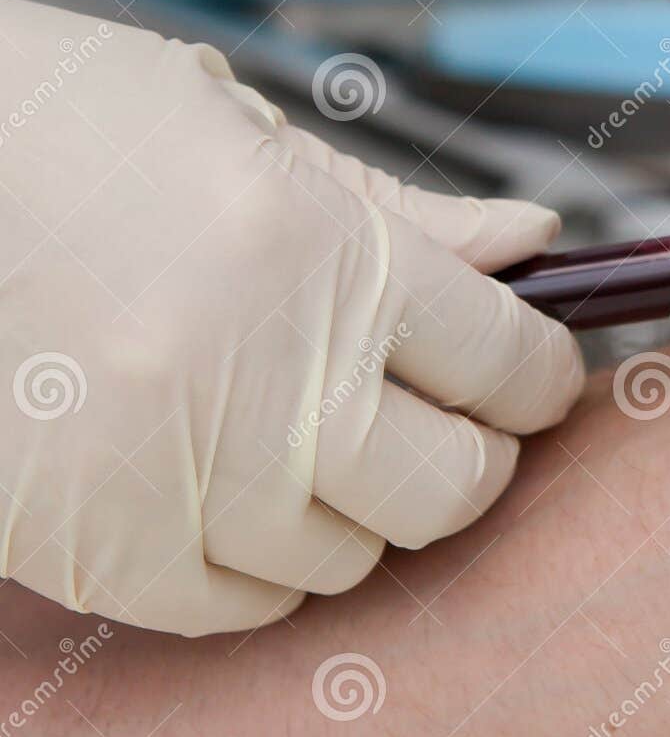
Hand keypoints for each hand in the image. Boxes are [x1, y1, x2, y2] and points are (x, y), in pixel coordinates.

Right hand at [0, 0, 582, 635]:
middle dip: (475, 457)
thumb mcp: (245, 134)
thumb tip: (535, 244)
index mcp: (314, 252)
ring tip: (322, 445)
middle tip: (450, 423)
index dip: (541, 373)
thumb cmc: (61, 131)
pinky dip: (265, 564)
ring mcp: (171, 475)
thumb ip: (403, 212)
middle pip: (455, 485)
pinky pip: (242, 605)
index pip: (506, 358)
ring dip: (364, 511)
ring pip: (354, 557)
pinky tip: (241, 496)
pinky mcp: (91, 547)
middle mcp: (257, 376)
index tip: (533, 376)